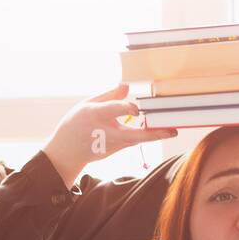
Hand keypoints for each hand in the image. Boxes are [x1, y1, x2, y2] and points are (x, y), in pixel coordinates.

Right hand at [43, 83, 177, 184]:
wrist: (66, 152)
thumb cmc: (76, 123)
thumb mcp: (87, 104)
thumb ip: (109, 96)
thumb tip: (127, 86)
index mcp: (95, 115)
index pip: (113, 111)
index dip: (126, 109)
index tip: (138, 109)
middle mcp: (106, 132)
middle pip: (133, 135)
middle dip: (153, 134)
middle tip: (172, 131)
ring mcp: (111, 145)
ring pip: (137, 139)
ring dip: (154, 135)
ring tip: (172, 129)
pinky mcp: (115, 150)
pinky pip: (133, 140)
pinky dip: (145, 135)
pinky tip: (159, 131)